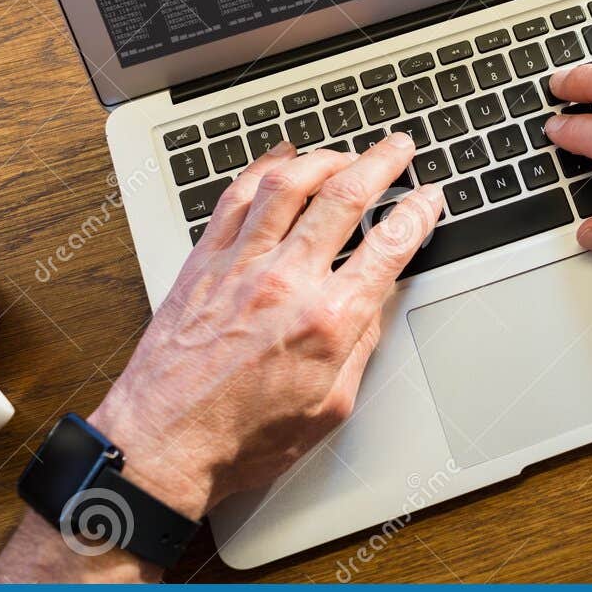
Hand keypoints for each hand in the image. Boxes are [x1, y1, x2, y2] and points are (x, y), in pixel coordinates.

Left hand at [88, 135, 442, 519]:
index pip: (389, 246)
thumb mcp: (330, 407)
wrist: (163, 444)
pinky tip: (279, 156)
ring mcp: (240, 265)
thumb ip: (359, 348)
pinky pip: (236, 196)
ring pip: (289, 183)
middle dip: (382, 163)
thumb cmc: (241, 438)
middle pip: (346, 196)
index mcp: (327, 321)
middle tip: (398, 148)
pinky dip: (262, 167)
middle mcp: (285, 282)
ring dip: (325, 157)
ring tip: (345, 152)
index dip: (418, 213)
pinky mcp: (203, 262)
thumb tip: (373, 306)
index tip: (428, 198)